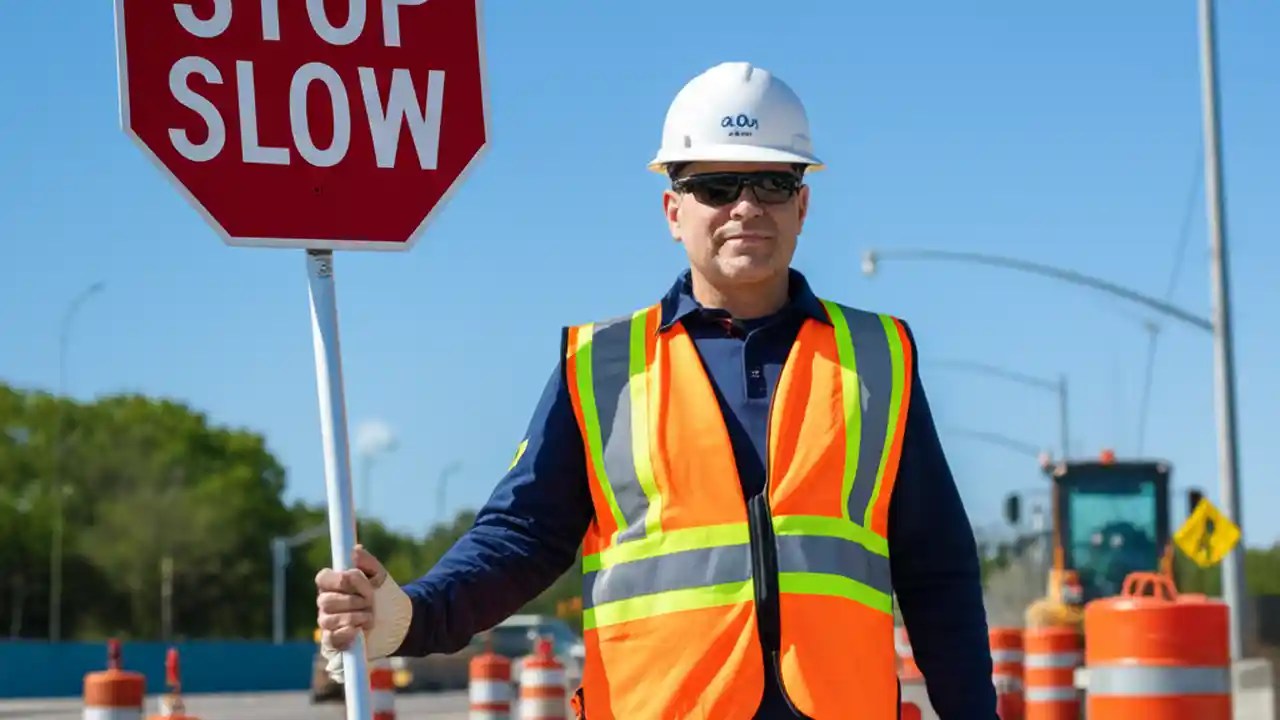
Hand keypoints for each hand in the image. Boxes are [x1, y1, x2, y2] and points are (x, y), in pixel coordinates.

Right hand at [315, 545, 413, 682]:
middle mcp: (326, 603)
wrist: (397, 621)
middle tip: (371, 602)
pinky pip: (330, 638)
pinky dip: (346, 633)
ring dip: (355, 617)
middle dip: (353, 601)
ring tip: (371, 617)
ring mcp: (328, 622)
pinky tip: (358, 630)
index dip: (343, 580)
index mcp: (333, 584)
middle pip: (326, 600)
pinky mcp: (334, 641)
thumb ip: (367, 562)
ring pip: (329, 619)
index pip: (322, 578)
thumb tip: (355, 550)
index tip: (364, 582)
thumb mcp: (379, 575)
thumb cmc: (383, 595)